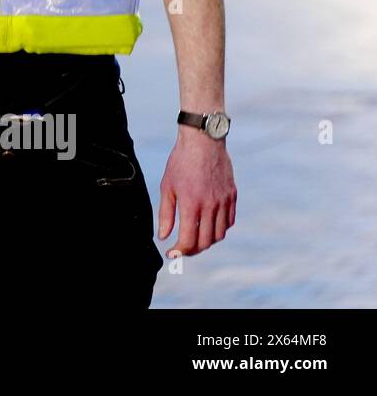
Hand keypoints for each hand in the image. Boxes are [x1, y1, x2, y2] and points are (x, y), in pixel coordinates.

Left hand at [157, 129, 236, 257]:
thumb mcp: (167, 186)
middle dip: (193, 251)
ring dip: (207, 241)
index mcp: (192, 204)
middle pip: (206, 242)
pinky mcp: (232, 196)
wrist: (203, 141)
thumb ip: (166, 214)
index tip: (172, 254)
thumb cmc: (181, 162)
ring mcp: (224, 202)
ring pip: (219, 234)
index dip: (179, 252)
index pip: (189, 240)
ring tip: (195, 238)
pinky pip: (229, 221)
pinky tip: (209, 225)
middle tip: (182, 250)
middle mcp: (211, 206)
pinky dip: (220, 229)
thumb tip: (163, 236)